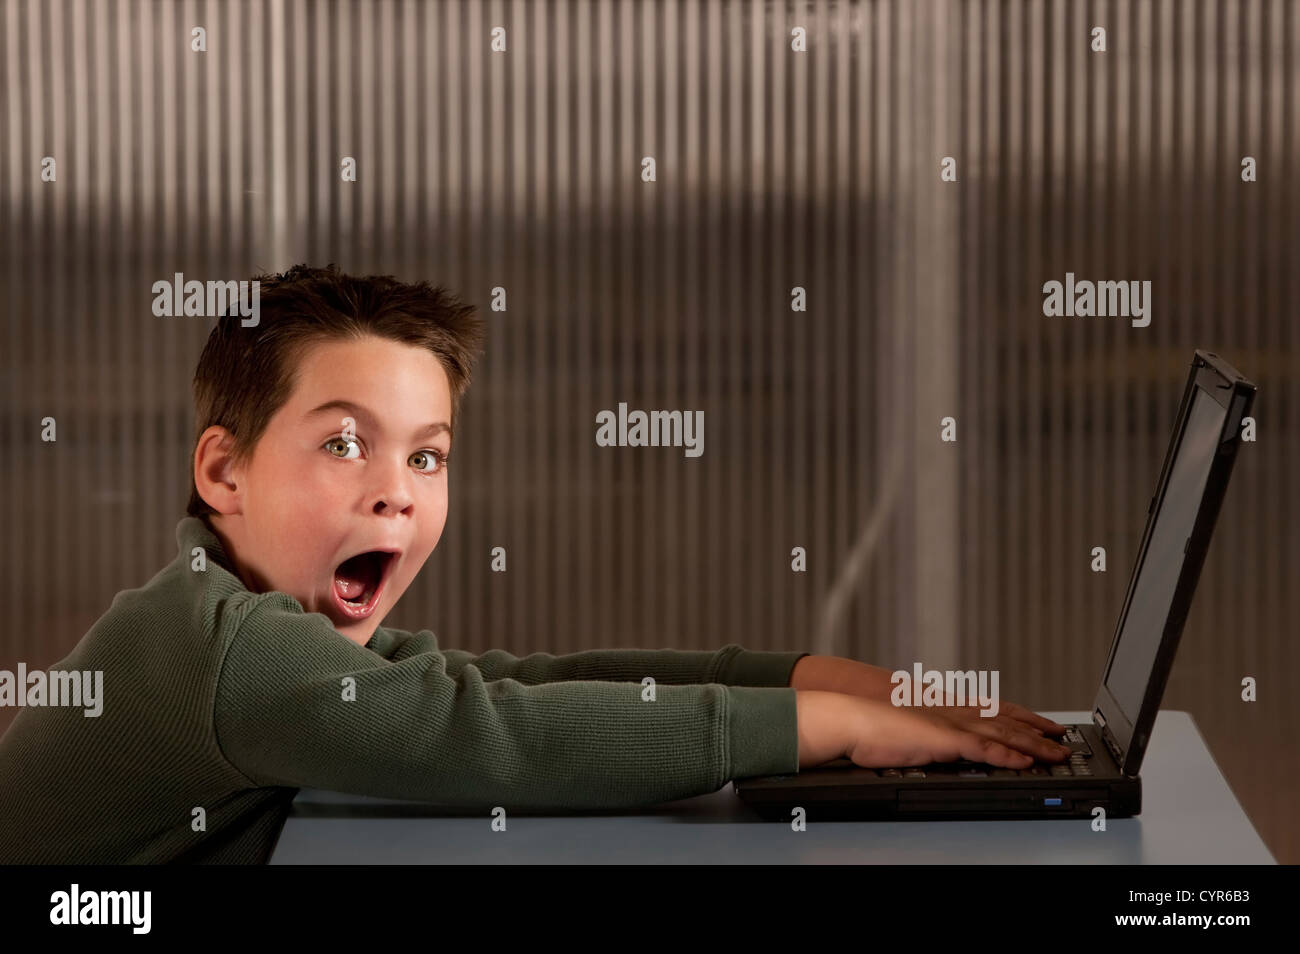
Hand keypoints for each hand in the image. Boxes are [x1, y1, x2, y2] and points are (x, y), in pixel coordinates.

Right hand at [789, 654, 1068, 737]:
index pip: (991, 709)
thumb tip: (933, 743)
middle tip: (1062, 737)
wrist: (851, 718)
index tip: (1040, 721)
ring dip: (1032, 744)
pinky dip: (1007, 754)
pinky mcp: (944, 739)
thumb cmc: (869, 727)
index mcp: (944, 708)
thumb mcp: (905, 729)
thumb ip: (925, 734)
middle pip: (1004, 719)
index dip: (1019, 715)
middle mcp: (953, 712)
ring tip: (1056, 753)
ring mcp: (951, 725)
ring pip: (1002, 733)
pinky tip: (1025, 761)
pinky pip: (984, 748)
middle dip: (1036, 728)